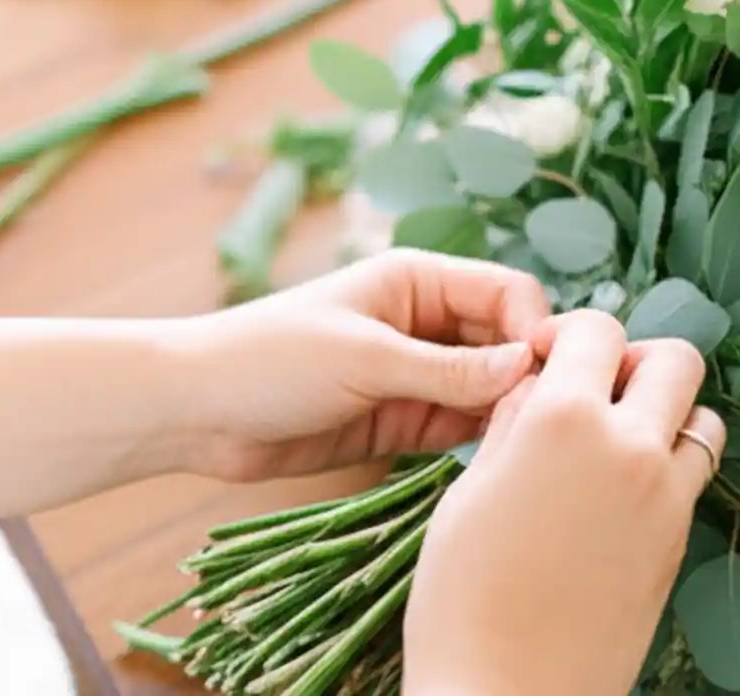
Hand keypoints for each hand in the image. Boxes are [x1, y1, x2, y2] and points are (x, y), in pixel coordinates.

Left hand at [175, 249, 549, 481]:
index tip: (542, 372)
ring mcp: (417, 374)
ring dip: (506, 409)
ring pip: (488, 387)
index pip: (506, 291)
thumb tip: (528, 367)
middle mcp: (427, 322)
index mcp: (418, 281)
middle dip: (525, 372)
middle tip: (540, 417)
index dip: (533, 327)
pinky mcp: (403, 420)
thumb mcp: (366, 358)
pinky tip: (492, 457)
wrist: (197, 412)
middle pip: (505, 339)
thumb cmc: (271, 359)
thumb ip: (449, 370)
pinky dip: (479, 438)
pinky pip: (460, 425)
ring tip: (520, 442)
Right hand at [403, 310, 726, 695]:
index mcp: (565, 420)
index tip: (545, 356)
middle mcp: (630, 447)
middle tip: (595, 389)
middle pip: (676, 360)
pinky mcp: (679, 543)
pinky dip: (671, 464)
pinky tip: (622, 491)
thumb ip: (514, 423)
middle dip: (636, 360)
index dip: (569, 333)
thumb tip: (538, 386)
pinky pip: (693, 477)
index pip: (597, 330)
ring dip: (667, 413)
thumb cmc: (460, 598)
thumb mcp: (469, 491)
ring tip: (616, 441)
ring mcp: (666, 498)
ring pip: (702, 419)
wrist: (506, 695)